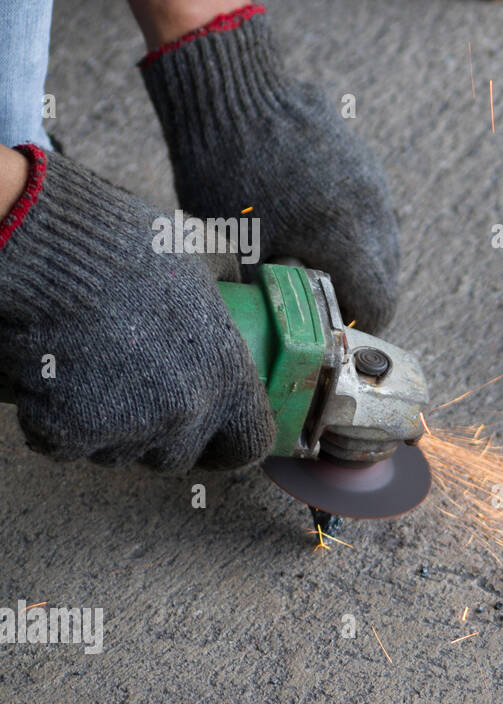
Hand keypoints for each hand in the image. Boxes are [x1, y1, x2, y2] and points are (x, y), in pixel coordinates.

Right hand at [0, 147, 275, 470]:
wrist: (54, 255)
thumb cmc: (131, 246)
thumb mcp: (203, 252)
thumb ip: (228, 279)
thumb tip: (239, 285)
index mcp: (229, 379)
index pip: (250, 444)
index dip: (233, 445)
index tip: (218, 442)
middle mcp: (186, 413)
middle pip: (178, 457)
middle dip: (161, 438)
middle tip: (140, 400)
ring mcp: (128, 429)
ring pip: (120, 454)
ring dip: (109, 432)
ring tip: (93, 380)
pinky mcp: (71, 434)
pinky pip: (65, 444)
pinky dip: (55, 424)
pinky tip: (52, 383)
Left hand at [141, 7, 401, 331]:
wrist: (231, 89)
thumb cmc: (226, 173)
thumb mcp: (242, 248)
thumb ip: (276, 293)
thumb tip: (287, 327)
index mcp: (350, 238)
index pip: (380, 302)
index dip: (360, 324)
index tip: (335, 330)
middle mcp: (374, 211)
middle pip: (386, 273)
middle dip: (360, 293)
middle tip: (322, 300)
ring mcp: (373, 182)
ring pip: (381, 240)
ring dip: (357, 258)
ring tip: (315, 259)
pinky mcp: (363, 160)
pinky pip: (369, 208)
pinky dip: (351, 226)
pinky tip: (310, 218)